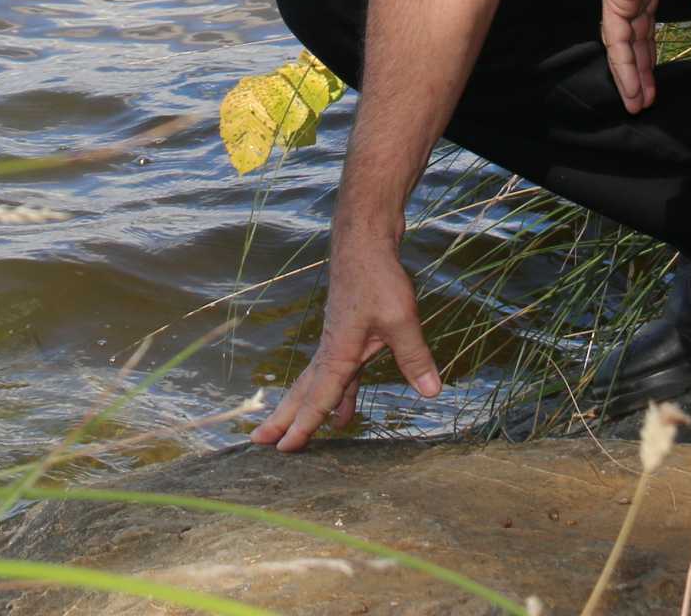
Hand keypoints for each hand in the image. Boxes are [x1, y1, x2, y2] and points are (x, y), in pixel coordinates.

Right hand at [250, 236, 441, 452]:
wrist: (365, 242)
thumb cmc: (378, 278)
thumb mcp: (401, 319)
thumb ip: (415, 357)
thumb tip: (432, 391)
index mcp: (338, 352)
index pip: (317, 397)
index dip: (303, 425)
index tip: (283, 450)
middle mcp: (331, 351)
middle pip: (302, 392)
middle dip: (283, 419)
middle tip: (258, 442)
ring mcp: (337, 343)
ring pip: (314, 383)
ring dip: (303, 408)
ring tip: (292, 435)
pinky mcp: (348, 336)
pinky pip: (336, 375)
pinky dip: (335, 396)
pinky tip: (343, 414)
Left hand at [600, 0, 690, 113]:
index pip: (643, 24)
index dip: (649, 51)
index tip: (656, 76)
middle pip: (630, 40)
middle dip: (637, 70)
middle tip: (643, 99)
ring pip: (619, 46)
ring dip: (628, 76)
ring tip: (636, 103)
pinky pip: (617, 40)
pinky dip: (623, 65)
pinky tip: (632, 87)